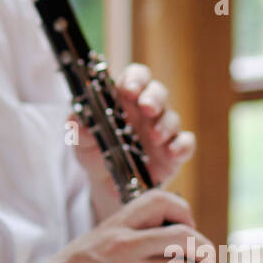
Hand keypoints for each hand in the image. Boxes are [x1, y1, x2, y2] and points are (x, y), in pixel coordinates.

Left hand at [72, 62, 195, 221]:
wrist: (106, 186)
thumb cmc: (95, 152)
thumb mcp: (81, 141)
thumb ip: (79, 128)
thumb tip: (76, 116)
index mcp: (124, 100)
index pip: (135, 77)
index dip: (135, 78)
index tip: (128, 88)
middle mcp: (146, 111)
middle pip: (158, 91)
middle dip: (154, 97)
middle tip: (146, 107)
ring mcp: (162, 130)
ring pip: (172, 117)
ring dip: (164, 124)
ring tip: (154, 136)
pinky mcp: (173, 152)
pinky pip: (186, 143)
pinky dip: (182, 146)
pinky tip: (173, 152)